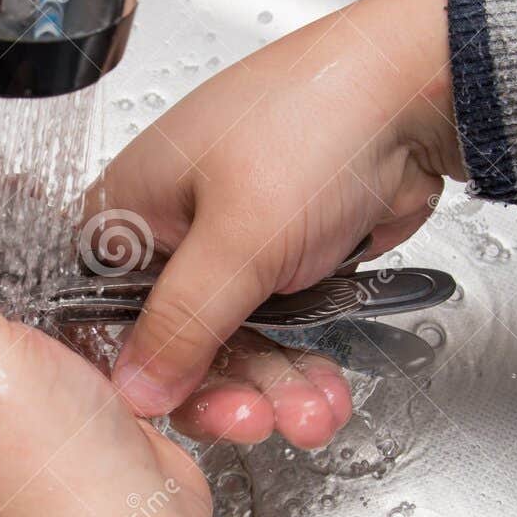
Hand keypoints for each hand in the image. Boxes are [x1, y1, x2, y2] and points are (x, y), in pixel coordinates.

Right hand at [94, 0, 462, 419]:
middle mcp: (168, 235)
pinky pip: (275, 338)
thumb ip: (181, 325)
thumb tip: (135, 391)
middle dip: (221, 391)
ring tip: (311, 411)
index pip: (98, 315)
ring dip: (270, 388)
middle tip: (257, 420)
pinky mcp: (279, 267)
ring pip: (229, 349)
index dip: (134, 374)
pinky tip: (324, 392)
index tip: (174, 411)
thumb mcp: (238, 239)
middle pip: (169, 346)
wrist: (418, 95)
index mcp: (128, 211)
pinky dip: (299, 369)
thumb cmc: (315, 125)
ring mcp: (227, 252)